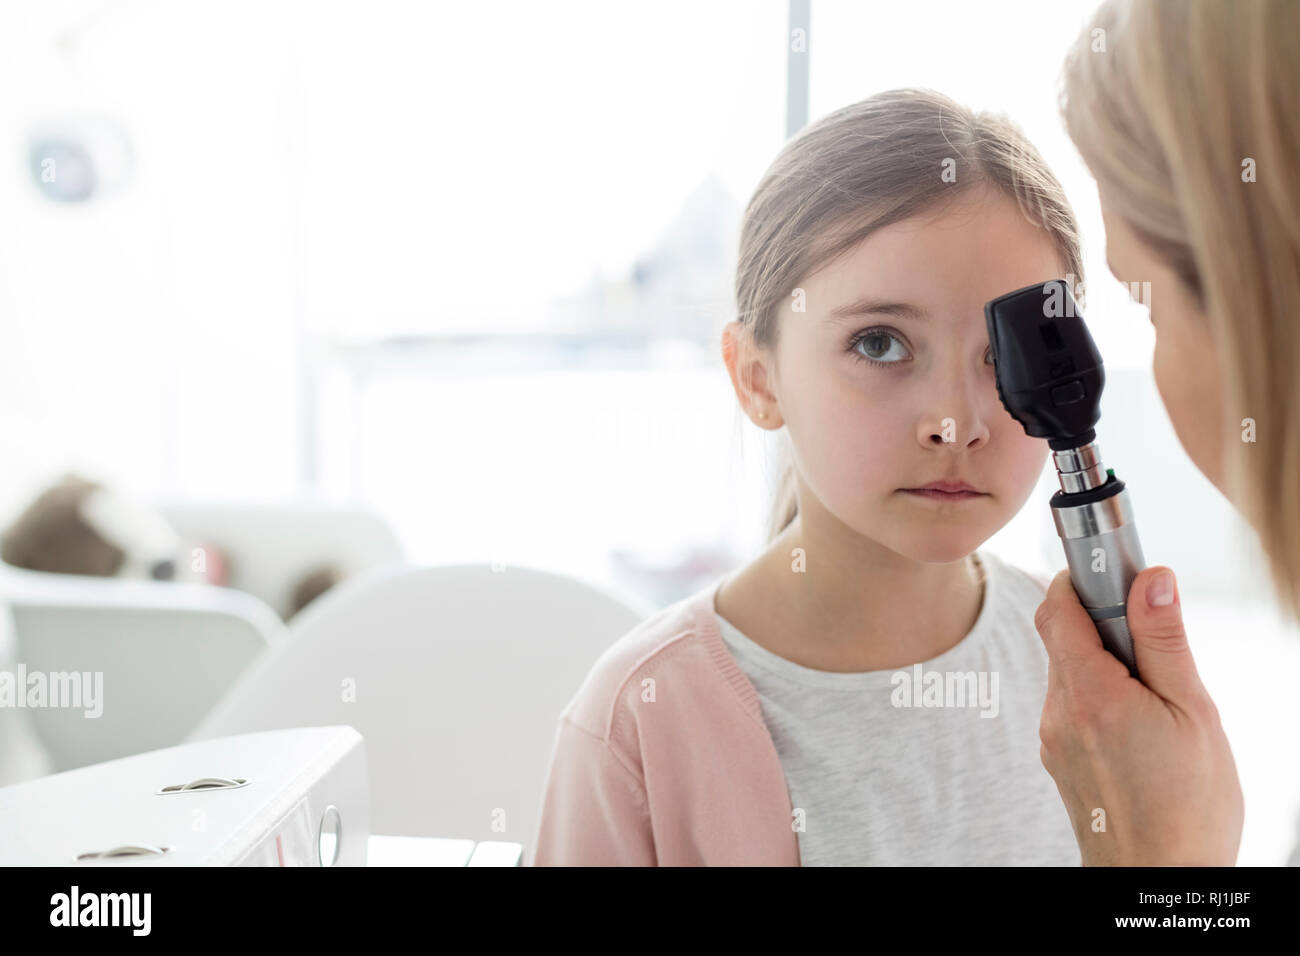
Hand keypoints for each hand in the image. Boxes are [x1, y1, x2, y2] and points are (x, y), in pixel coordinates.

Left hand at [1034, 566, 1242, 864]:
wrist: (1157, 880)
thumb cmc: (1188, 808)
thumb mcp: (1192, 713)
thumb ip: (1165, 642)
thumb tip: (1150, 578)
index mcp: (1091, 696)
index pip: (1058, 608)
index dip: (1081, 578)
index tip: (1113, 569)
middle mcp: (1059, 713)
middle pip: (1061, 635)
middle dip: (1101, 619)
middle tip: (1151, 632)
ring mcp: (1054, 737)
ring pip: (1068, 670)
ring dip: (1105, 660)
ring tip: (1156, 690)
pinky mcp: (1059, 756)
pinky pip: (1072, 703)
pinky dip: (1101, 692)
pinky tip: (1142, 721)